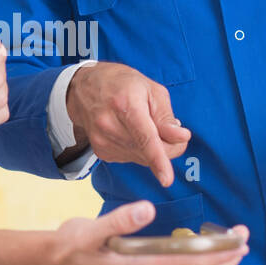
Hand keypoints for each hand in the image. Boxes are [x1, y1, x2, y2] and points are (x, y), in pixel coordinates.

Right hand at [51, 200, 249, 264]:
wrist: (56, 261)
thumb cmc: (72, 245)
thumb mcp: (90, 231)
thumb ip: (119, 221)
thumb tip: (146, 209)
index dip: (219, 255)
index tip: (238, 239)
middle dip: (226, 259)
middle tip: (244, 236)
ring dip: (217, 262)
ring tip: (233, 241)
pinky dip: (202, 263)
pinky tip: (205, 245)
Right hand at [65, 62, 191, 186]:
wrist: (84, 89)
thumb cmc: (122, 84)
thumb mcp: (151, 89)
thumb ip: (166, 116)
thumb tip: (181, 138)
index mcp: (125, 105)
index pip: (145, 138)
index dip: (158, 159)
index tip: (166, 179)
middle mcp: (109, 125)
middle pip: (148, 151)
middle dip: (168, 146)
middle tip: (171, 130)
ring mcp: (102, 141)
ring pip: (142, 158)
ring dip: (152, 147)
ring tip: (143, 124)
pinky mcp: (101, 153)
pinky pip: (132, 159)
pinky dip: (139, 149)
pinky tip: (130, 132)